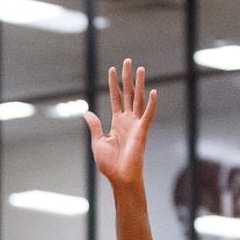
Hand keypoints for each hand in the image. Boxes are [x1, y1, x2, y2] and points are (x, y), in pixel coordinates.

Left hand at [84, 60, 156, 188]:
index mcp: (117, 122)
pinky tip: (153, 92)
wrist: (120, 178)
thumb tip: (86, 111)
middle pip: (128, 94)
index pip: (116, 97)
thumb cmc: (110, 164)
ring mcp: (136, 125)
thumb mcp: (98, 141)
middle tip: (128, 61)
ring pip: (138, 99)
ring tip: (140, 69)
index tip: (112, 69)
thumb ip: (94, 125)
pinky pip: (147, 116)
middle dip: (127, 77)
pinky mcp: (142, 132)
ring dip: (139, 84)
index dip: (114, 84)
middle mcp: (128, 120)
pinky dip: (151, 104)